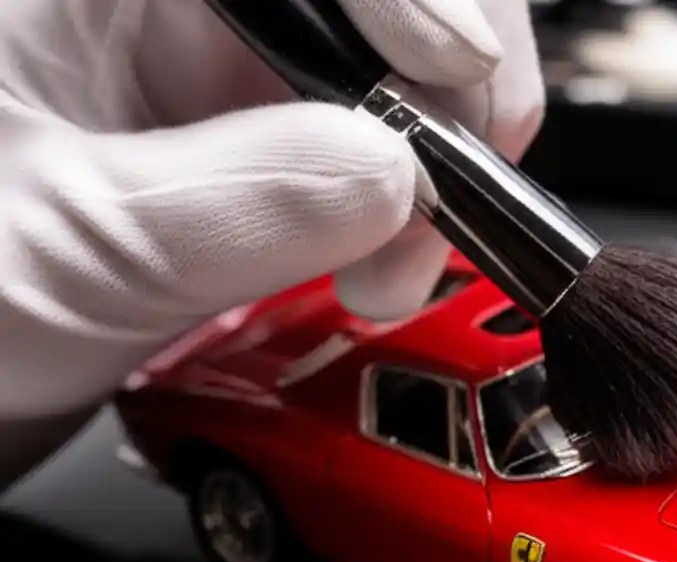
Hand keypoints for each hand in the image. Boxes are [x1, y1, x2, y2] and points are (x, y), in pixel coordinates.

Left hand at [0, 0, 543, 485]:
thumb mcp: (64, 259)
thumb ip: (222, 211)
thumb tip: (387, 174)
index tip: (448, 65)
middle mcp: (175, 5)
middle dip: (444, 79)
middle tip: (447, 187)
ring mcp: (225, 54)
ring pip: (398, 51)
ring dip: (445, 143)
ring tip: (406, 250)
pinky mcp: (266, 116)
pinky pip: (385, 122)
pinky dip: (422, 185)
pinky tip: (393, 245)